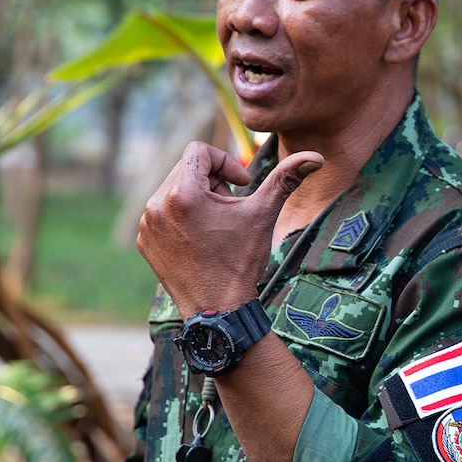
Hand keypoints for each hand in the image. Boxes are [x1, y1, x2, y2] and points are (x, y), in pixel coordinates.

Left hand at [137, 142, 322, 315]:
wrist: (217, 310)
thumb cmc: (241, 261)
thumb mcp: (263, 214)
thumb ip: (286, 179)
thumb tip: (315, 156)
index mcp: (183, 192)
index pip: (199, 151)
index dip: (226, 162)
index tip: (242, 185)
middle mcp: (157, 204)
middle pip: (187, 169)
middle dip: (213, 181)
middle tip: (230, 207)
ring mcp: (148, 224)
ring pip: (174, 189)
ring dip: (197, 197)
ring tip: (216, 224)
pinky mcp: (145, 241)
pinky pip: (163, 212)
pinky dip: (182, 217)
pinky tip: (201, 239)